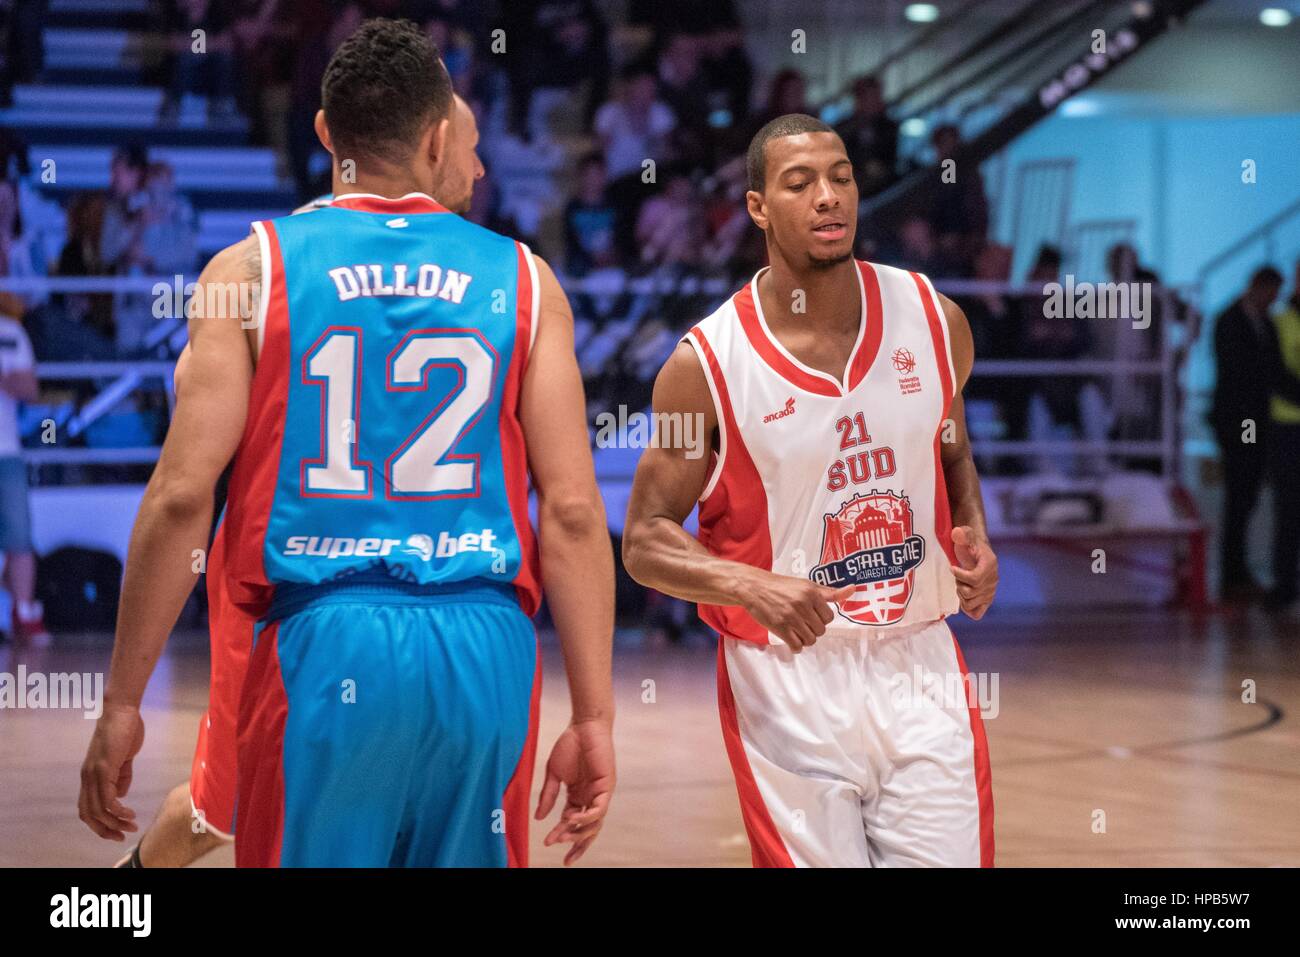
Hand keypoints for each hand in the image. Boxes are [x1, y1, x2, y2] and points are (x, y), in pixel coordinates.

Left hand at [78, 703, 143, 840]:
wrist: (122, 710)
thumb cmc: (125, 730)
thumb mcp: (124, 757)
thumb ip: (122, 775)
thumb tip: (120, 794)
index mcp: (91, 776)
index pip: (87, 808)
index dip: (99, 823)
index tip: (117, 831)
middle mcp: (87, 778)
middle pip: (88, 814)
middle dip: (104, 830)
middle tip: (121, 836)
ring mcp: (93, 773)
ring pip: (97, 809)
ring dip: (114, 822)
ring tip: (130, 825)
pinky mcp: (103, 768)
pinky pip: (106, 798)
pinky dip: (117, 810)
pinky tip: (129, 812)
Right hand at [535, 717, 614, 865]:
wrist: (583, 725)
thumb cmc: (569, 745)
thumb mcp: (554, 774)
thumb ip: (547, 796)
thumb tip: (539, 818)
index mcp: (578, 796)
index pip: (572, 823)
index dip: (561, 835)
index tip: (548, 844)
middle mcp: (591, 798)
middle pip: (588, 830)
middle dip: (577, 846)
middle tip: (566, 859)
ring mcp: (600, 793)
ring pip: (594, 823)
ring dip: (579, 833)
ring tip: (562, 837)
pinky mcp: (607, 786)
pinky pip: (599, 809)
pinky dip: (587, 817)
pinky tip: (571, 820)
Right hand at [738, 569, 854, 651]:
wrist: (754, 587)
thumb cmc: (781, 585)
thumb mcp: (806, 584)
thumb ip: (829, 592)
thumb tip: (853, 589)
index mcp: (812, 593)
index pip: (829, 617)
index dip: (821, 618)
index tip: (811, 615)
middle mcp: (803, 604)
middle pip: (821, 630)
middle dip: (812, 629)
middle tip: (802, 623)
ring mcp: (791, 617)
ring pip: (810, 640)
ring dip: (804, 639)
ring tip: (796, 631)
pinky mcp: (779, 627)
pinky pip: (797, 646)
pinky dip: (795, 646)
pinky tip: (790, 638)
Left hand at [951, 525, 997, 618]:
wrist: (976, 553)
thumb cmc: (969, 544)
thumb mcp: (965, 535)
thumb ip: (962, 534)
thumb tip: (958, 533)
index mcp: (989, 565)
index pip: (974, 579)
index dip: (960, 575)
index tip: (952, 567)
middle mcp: (993, 581)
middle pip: (970, 593)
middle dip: (959, 585)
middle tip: (957, 577)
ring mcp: (990, 592)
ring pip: (970, 603)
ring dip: (960, 595)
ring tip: (960, 584)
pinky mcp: (986, 601)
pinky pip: (976, 613)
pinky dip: (967, 608)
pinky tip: (963, 597)